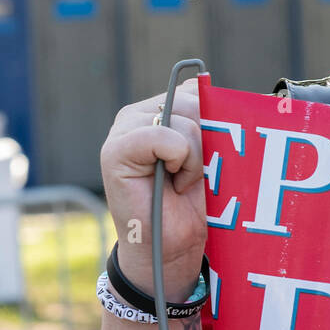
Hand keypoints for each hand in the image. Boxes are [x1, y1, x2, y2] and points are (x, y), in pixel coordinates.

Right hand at [99, 78, 208, 302]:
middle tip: (196, 173)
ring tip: (183, 181)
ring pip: (184, 120)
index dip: (214, 121)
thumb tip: (211, 84)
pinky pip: (165, 137)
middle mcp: (138, 113)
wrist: (172, 246)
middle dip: (208, 140)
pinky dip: (182, 162)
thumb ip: (207, 119)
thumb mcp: (209, 153)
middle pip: (193, 103)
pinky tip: (175, 183)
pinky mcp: (116, 150)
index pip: (196, 91)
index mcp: (160, 109)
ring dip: (196, 157)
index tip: (209, 155)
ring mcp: (124, 129)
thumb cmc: (194, 202)